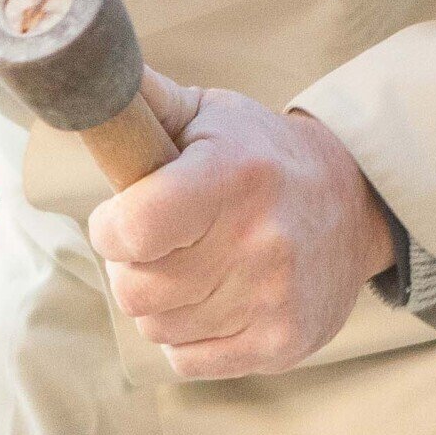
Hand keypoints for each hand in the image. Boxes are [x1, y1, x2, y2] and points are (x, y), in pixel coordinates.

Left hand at [87, 76, 394, 379]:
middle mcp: (259, 240)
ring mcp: (274, 299)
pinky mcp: (283, 344)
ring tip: (193, 268)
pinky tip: (214, 300)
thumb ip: (143, 100)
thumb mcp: (207, 114)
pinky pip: (187, 361)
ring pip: (156, 328)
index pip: (132, 230)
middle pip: (134, 290)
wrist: (353, 205)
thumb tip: (82, 74)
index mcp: (231, 176)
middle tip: (161, 243)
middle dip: (132, 266)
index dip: (110, 227)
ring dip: (161, 303)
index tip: (123, 215)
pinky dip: (187, 336)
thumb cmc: (258, 155)